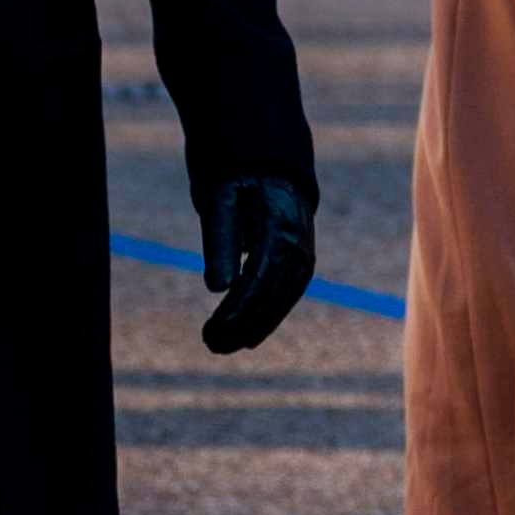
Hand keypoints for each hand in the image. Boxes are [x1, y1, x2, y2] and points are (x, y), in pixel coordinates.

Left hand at [200, 172, 317, 353]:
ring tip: (222, 345)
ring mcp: (304, 256)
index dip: (237, 309)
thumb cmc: (241, 184)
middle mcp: (298, 246)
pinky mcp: (302, 265)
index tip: (212, 330)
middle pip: (272, 296)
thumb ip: (220, 242)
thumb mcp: (222, 202)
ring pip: (282, 302)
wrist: (275, 170)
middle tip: (211, 344)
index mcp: (278, 228)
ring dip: (254, 328)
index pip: (258, 278)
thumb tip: (216, 288)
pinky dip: (267, 318)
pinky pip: (287, 297)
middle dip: (243, 325)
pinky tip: (247, 336)